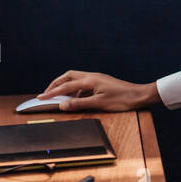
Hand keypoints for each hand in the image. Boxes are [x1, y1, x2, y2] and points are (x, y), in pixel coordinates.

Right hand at [40, 71, 160, 111]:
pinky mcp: (101, 82)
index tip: (40, 97)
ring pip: (75, 78)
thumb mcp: (99, 104)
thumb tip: (62, 105)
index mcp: (90, 80)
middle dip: (56, 83)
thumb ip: (79, 104)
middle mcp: (92, 76)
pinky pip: (83, 83)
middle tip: (46, 92)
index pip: (66, 86)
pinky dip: (75, 89)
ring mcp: (97, 78)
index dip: (52, 92)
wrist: (139, 95)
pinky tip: (75, 99)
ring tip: (58, 96)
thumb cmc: (122, 100)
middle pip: (68, 76)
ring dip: (65, 85)